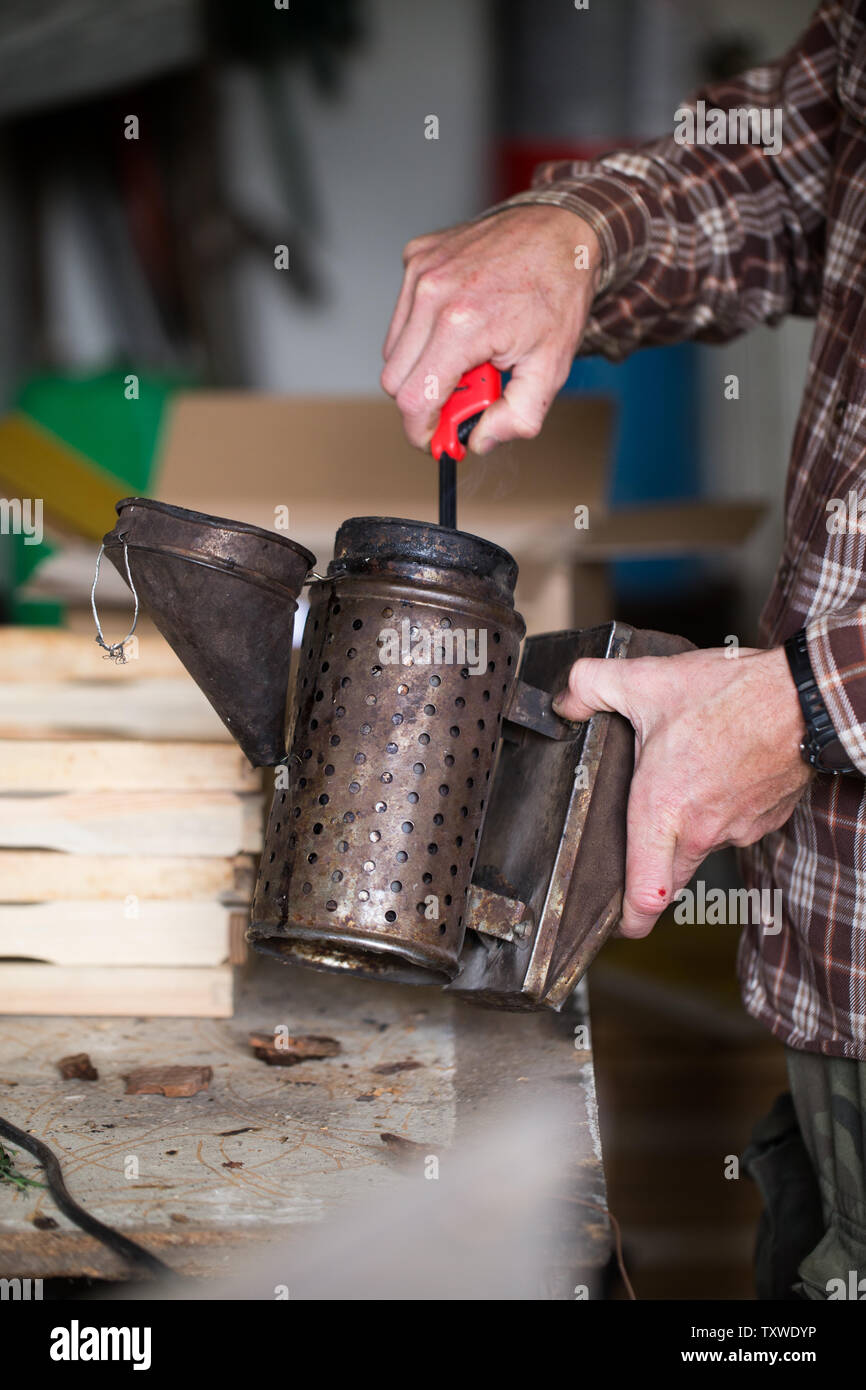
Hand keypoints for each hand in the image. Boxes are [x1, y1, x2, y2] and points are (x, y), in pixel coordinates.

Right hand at [381, 205, 600, 452]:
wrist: (562, 228)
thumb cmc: (558, 292)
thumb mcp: (552, 367)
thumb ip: (517, 417)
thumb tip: (480, 441)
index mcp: (461, 325)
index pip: (413, 399)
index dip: (421, 431)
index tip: (436, 439)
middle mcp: (431, 294)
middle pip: (395, 380)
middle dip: (424, 399)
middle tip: (464, 395)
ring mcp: (419, 272)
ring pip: (394, 350)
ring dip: (424, 364)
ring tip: (468, 353)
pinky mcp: (416, 257)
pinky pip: (403, 315)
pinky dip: (424, 330)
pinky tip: (461, 320)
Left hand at [552, 646, 811, 937]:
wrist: (802, 699)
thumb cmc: (729, 696)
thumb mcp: (645, 681)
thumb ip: (591, 687)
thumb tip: (566, 701)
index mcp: (662, 811)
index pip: (645, 895)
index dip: (629, 919)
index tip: (619, 922)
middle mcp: (700, 831)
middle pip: (668, 881)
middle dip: (649, 879)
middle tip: (633, 857)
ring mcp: (737, 829)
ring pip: (701, 848)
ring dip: (688, 831)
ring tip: (679, 788)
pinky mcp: (765, 820)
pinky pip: (733, 828)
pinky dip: (721, 812)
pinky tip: (714, 776)